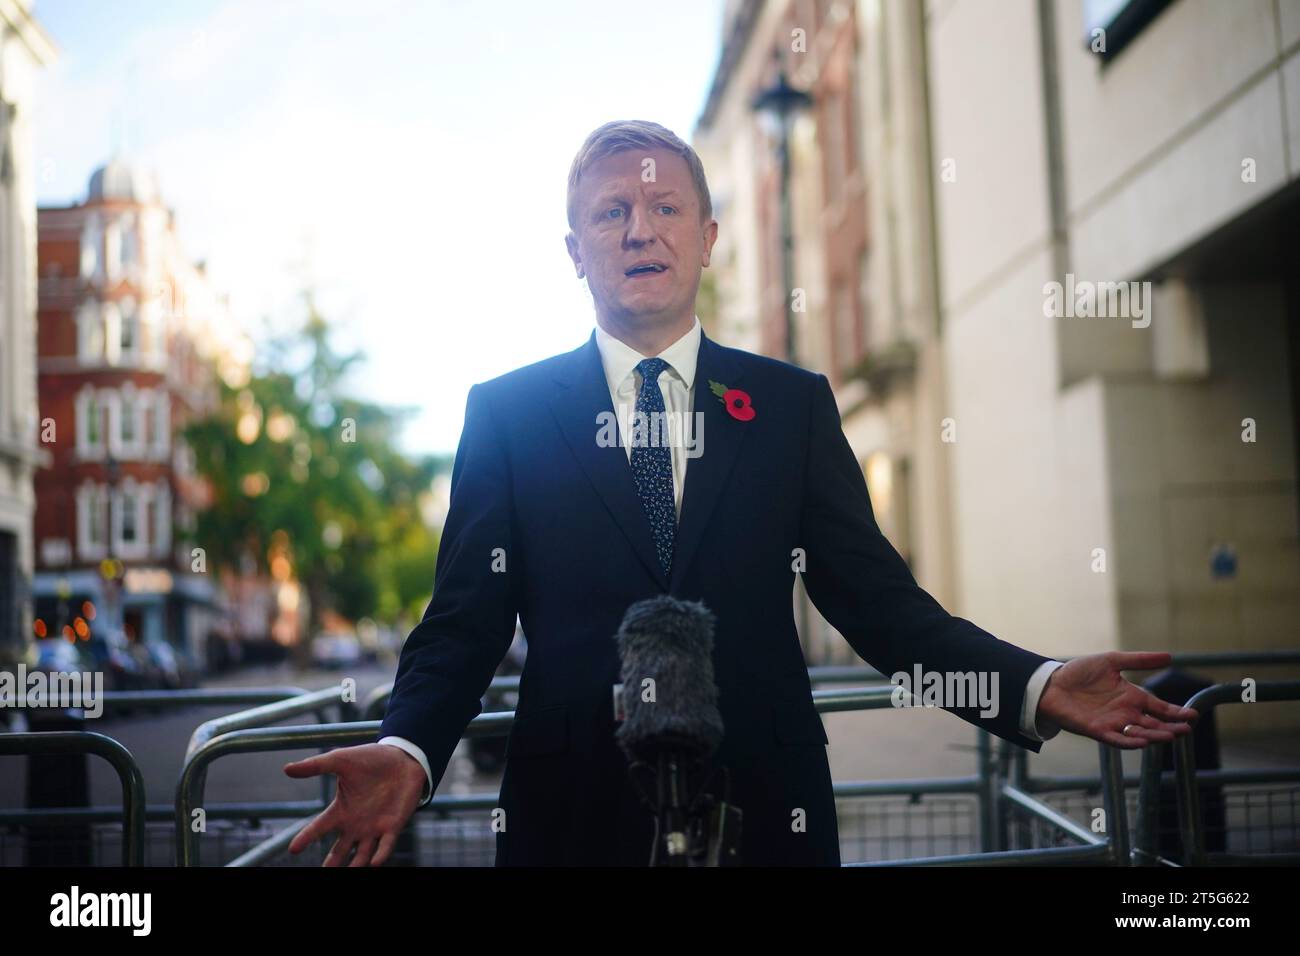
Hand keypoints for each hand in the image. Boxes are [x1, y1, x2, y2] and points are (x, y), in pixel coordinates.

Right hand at [284, 743, 427, 866]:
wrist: (403, 758)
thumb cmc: (370, 758)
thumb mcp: (341, 760)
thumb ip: (316, 766)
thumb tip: (287, 768)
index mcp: (341, 810)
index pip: (318, 827)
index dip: (305, 837)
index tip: (293, 849)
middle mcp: (355, 823)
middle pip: (339, 851)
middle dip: (331, 864)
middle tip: (323, 874)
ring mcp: (374, 827)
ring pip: (361, 855)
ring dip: (355, 866)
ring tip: (347, 874)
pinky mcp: (393, 826)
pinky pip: (385, 846)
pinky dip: (379, 856)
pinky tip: (373, 864)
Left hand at [1037, 651, 1198, 748]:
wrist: (1051, 683)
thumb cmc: (1079, 672)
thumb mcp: (1112, 661)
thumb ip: (1139, 660)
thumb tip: (1169, 656)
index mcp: (1132, 697)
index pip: (1160, 708)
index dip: (1176, 713)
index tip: (1193, 715)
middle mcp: (1126, 713)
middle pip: (1154, 724)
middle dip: (1170, 728)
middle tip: (1186, 729)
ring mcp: (1113, 723)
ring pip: (1139, 733)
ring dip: (1154, 735)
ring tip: (1170, 735)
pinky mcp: (1097, 730)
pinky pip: (1116, 739)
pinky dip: (1129, 741)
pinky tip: (1142, 741)